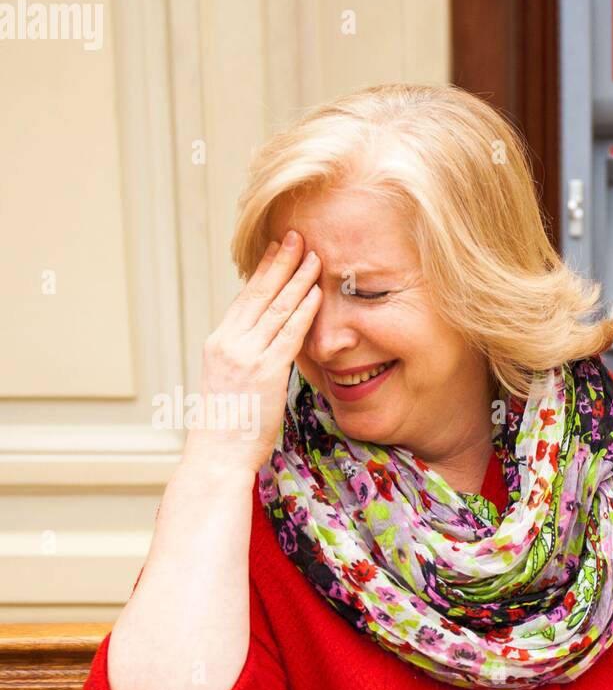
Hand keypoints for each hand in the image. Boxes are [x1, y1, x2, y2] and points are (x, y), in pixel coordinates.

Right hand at [183, 231, 322, 475]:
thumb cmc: (228, 428)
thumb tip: (265, 349)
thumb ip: (246, 361)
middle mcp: (230, 342)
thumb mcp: (231, 384)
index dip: (263, 271)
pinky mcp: (266, 372)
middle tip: (297, 235)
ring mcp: (247, 356)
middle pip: (259, 293)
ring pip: (276, 308)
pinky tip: (317, 293)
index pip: (245, 298)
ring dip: (297, 279)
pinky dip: (304, 310)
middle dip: (280, 261)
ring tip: (314, 255)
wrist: (217, 454)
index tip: (277, 249)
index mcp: (220, 343)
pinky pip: (289, 334)